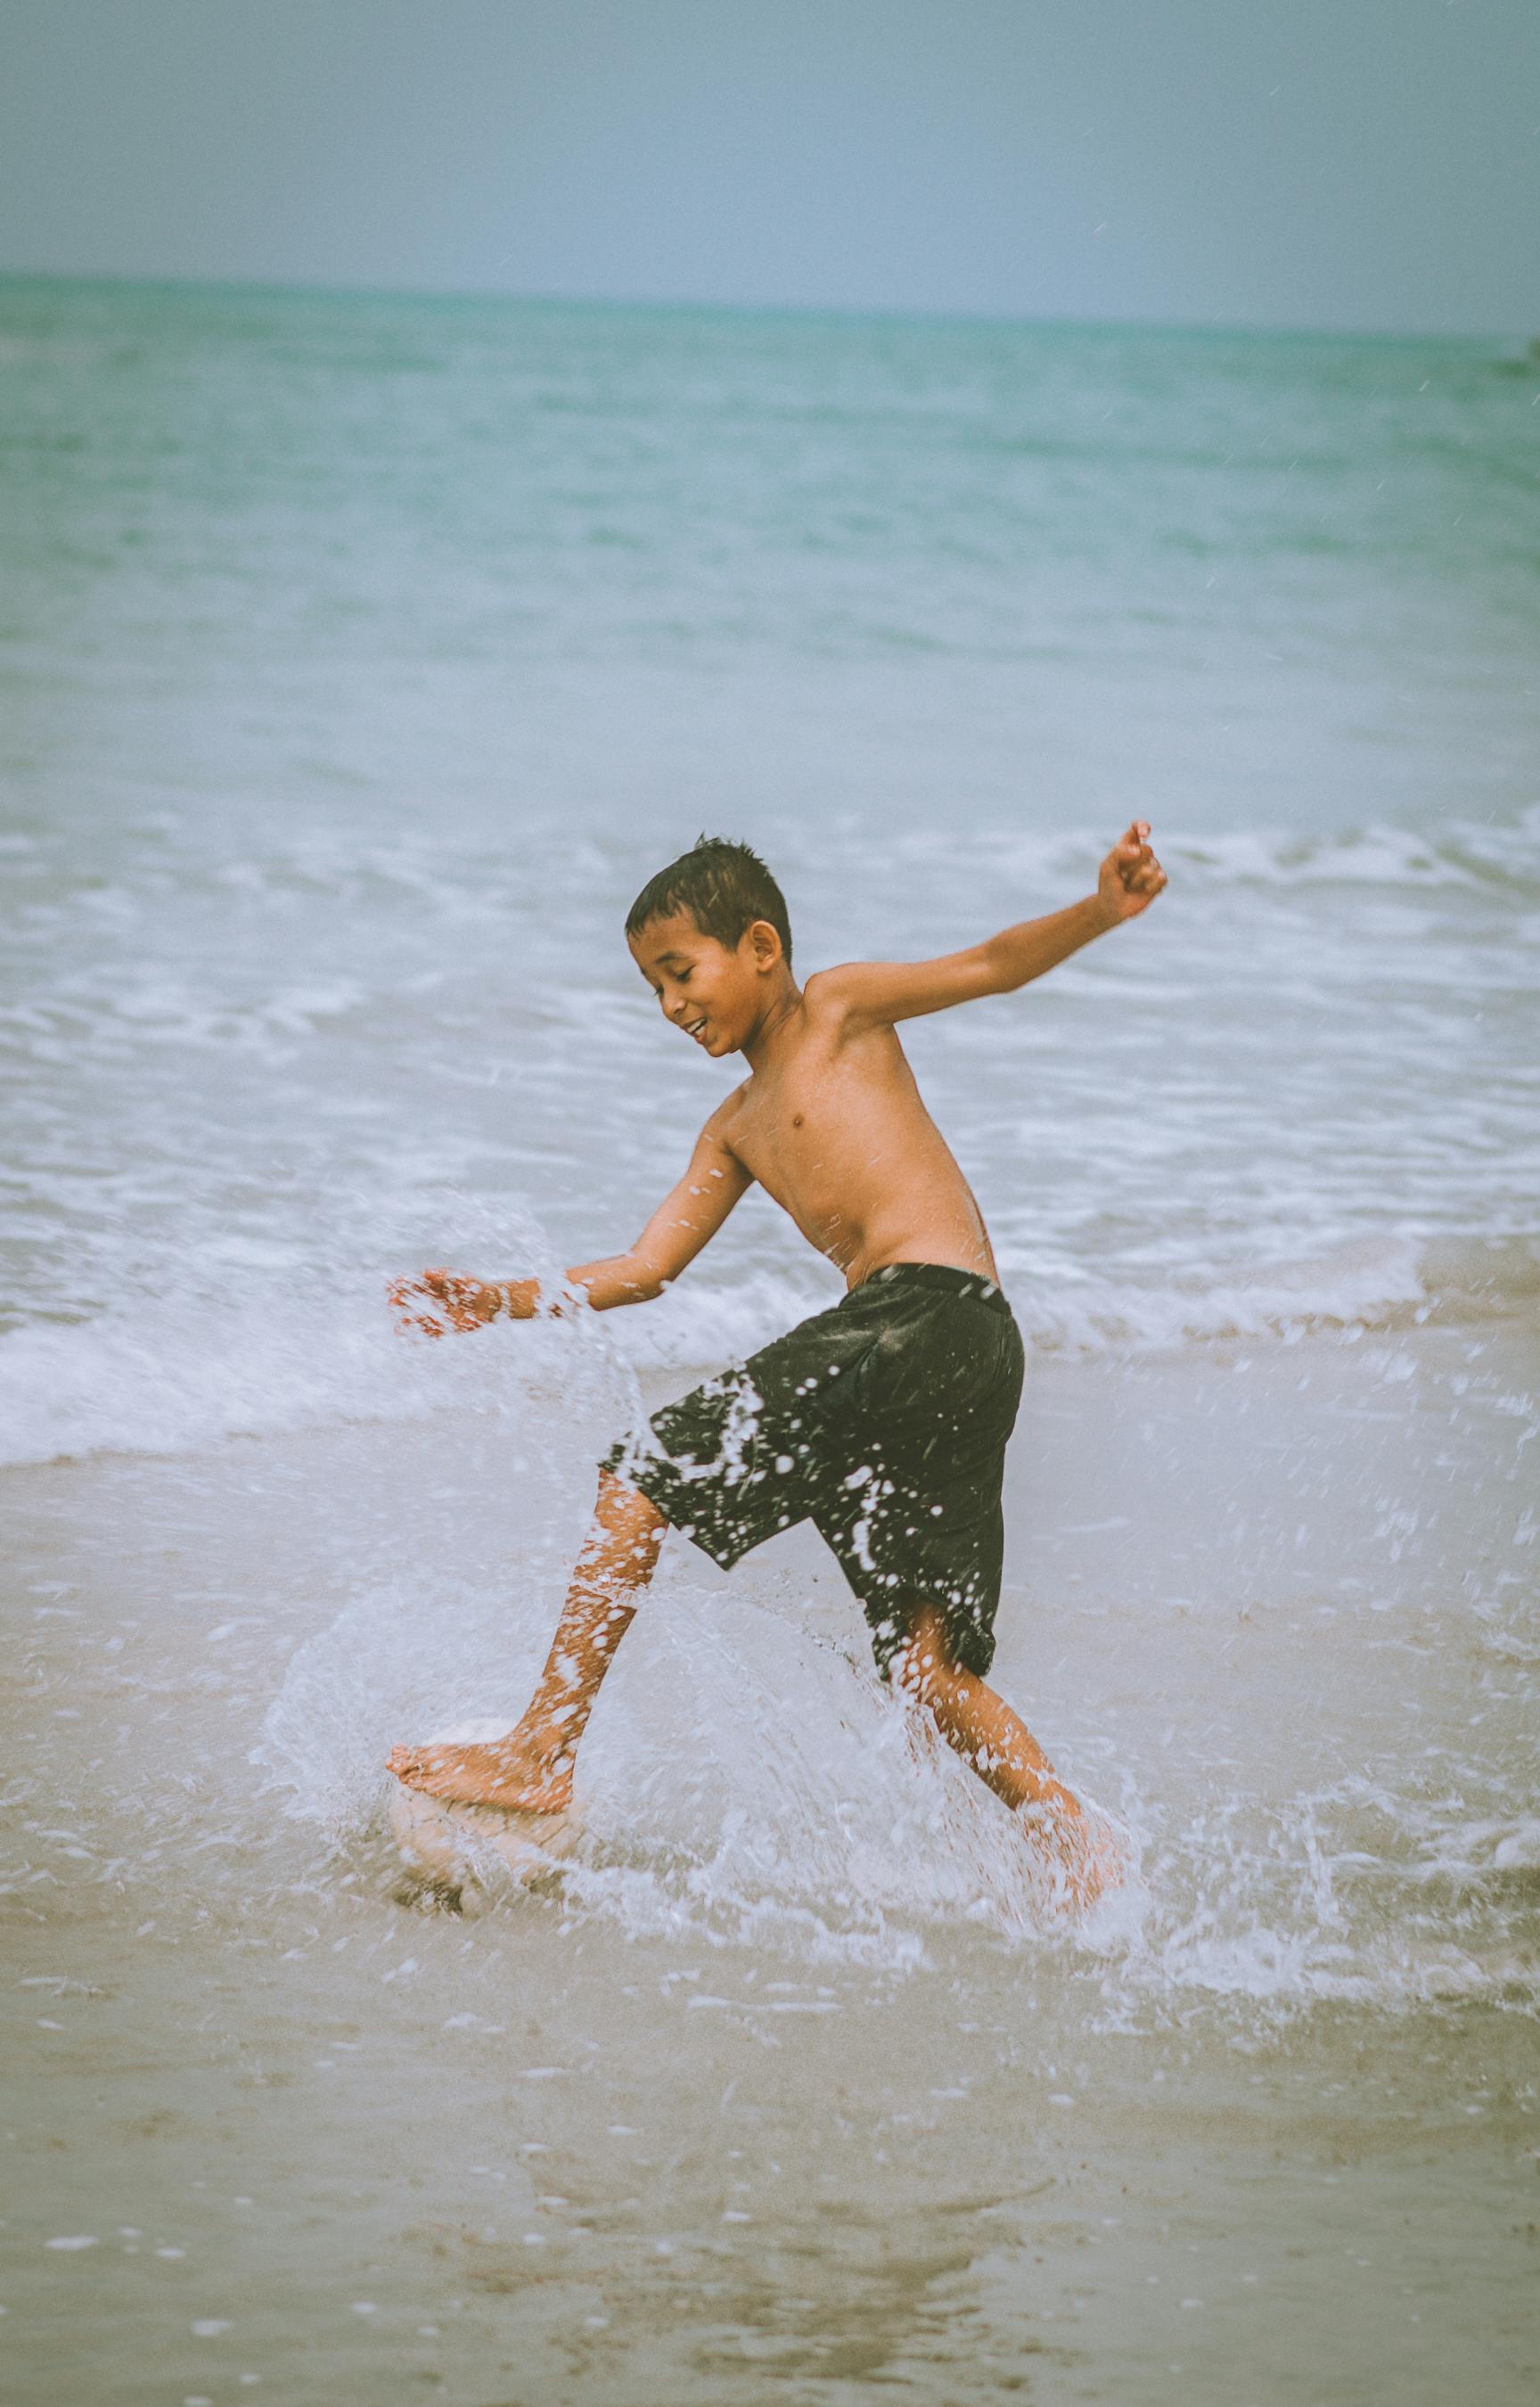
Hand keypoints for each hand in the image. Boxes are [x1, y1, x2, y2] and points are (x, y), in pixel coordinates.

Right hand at [388, 1267, 521, 1336]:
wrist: (489, 1303)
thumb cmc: (474, 1286)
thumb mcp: (460, 1277)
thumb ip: (443, 1275)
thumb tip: (426, 1272)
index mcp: (432, 1286)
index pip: (411, 1284)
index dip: (399, 1284)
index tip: (389, 1285)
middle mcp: (431, 1301)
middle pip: (409, 1302)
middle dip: (399, 1302)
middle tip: (392, 1303)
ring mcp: (436, 1314)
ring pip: (416, 1320)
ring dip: (406, 1324)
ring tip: (398, 1328)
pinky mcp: (444, 1328)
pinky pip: (429, 1334)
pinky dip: (420, 1338)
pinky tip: (411, 1342)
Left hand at [1097, 821, 1166, 923]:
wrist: (1112, 908)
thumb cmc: (1108, 885)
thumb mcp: (1107, 867)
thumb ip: (1118, 853)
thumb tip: (1137, 849)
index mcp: (1128, 845)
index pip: (1138, 827)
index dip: (1143, 827)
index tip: (1143, 836)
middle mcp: (1142, 853)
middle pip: (1147, 849)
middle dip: (1132, 866)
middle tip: (1122, 876)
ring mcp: (1153, 866)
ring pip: (1151, 867)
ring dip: (1136, 880)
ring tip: (1129, 886)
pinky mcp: (1160, 881)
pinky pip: (1161, 878)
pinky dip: (1149, 886)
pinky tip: (1143, 891)